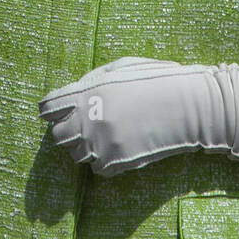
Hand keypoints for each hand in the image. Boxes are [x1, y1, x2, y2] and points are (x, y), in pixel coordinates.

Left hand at [39, 56, 238, 175]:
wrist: (190, 106)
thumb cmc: (157, 81)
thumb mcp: (121, 68)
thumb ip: (92, 81)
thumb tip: (73, 93)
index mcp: (87, 92)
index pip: (48, 107)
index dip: (52, 110)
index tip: (59, 112)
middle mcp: (89, 119)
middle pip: (58, 136)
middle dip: (68, 131)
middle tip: (84, 127)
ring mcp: (103, 142)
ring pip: (76, 155)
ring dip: (85, 148)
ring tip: (105, 137)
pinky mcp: (118, 162)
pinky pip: (97, 169)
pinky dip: (104, 163)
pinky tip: (119, 149)